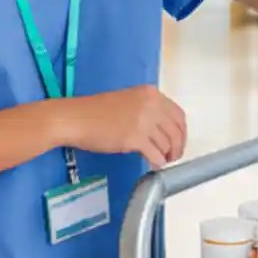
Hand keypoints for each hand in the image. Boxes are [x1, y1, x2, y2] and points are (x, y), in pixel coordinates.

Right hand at [58, 86, 186, 167]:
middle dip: (178, 146)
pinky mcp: (135, 138)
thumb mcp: (127, 101)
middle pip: (176, 130)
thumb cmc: (95, 111)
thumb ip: (147, 110)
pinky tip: (153, 164)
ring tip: (161, 160)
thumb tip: (160, 129)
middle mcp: (151, 105)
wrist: (75, 118)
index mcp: (150, 93)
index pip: (178, 114)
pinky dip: (157, 161)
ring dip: (167, 155)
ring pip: (167, 143)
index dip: (182, 131)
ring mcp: (144, 121)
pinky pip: (156, 154)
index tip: (179, 141)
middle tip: (174, 156)